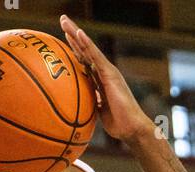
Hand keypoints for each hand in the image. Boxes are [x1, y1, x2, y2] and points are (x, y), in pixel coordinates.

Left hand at [60, 15, 155, 143]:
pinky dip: (87, 44)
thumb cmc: (118, 124)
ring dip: (75, 34)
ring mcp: (107, 71)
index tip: (63, 38)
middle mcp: (103, 72)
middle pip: (85, 50)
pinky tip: (78, 33)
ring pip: (88, 49)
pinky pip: (96, 56)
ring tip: (64, 21)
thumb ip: (91, 103)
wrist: (132, 128)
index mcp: (100, 80)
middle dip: (73, 36)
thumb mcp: (98, 111)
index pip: (84, 61)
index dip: (74, 49)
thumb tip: (78, 104)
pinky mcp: (110, 73)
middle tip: (62, 21)